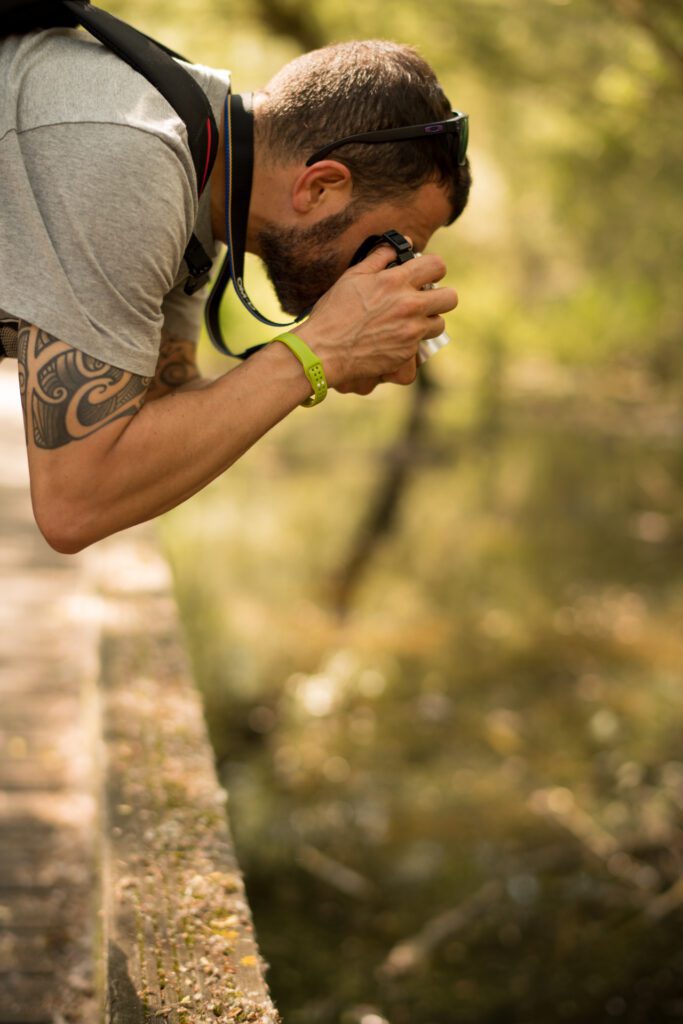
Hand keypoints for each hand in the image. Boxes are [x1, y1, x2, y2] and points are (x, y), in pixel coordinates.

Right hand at [294, 244, 456, 389]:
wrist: (323, 351)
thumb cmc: (333, 312)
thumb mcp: (353, 276)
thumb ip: (381, 256)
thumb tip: (405, 243)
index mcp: (396, 281)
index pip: (437, 266)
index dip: (434, 269)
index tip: (426, 274)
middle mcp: (409, 306)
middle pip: (450, 298)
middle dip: (441, 296)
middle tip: (425, 300)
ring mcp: (410, 332)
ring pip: (439, 324)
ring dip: (428, 322)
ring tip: (410, 322)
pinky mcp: (406, 354)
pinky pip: (420, 346)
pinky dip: (410, 343)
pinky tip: (392, 340)